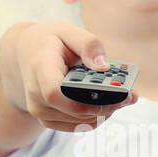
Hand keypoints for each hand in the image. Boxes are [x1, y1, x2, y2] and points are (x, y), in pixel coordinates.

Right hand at [0, 21, 137, 131]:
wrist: (26, 56)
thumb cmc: (50, 42)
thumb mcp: (67, 31)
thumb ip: (88, 44)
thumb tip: (104, 66)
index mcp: (40, 70)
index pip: (54, 93)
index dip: (83, 101)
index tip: (111, 96)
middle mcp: (36, 96)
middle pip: (73, 111)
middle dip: (107, 105)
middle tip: (131, 95)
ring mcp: (41, 112)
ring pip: (79, 121)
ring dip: (105, 112)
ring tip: (124, 98)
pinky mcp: (49, 121)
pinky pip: (78, 125)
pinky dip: (97, 116)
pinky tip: (110, 104)